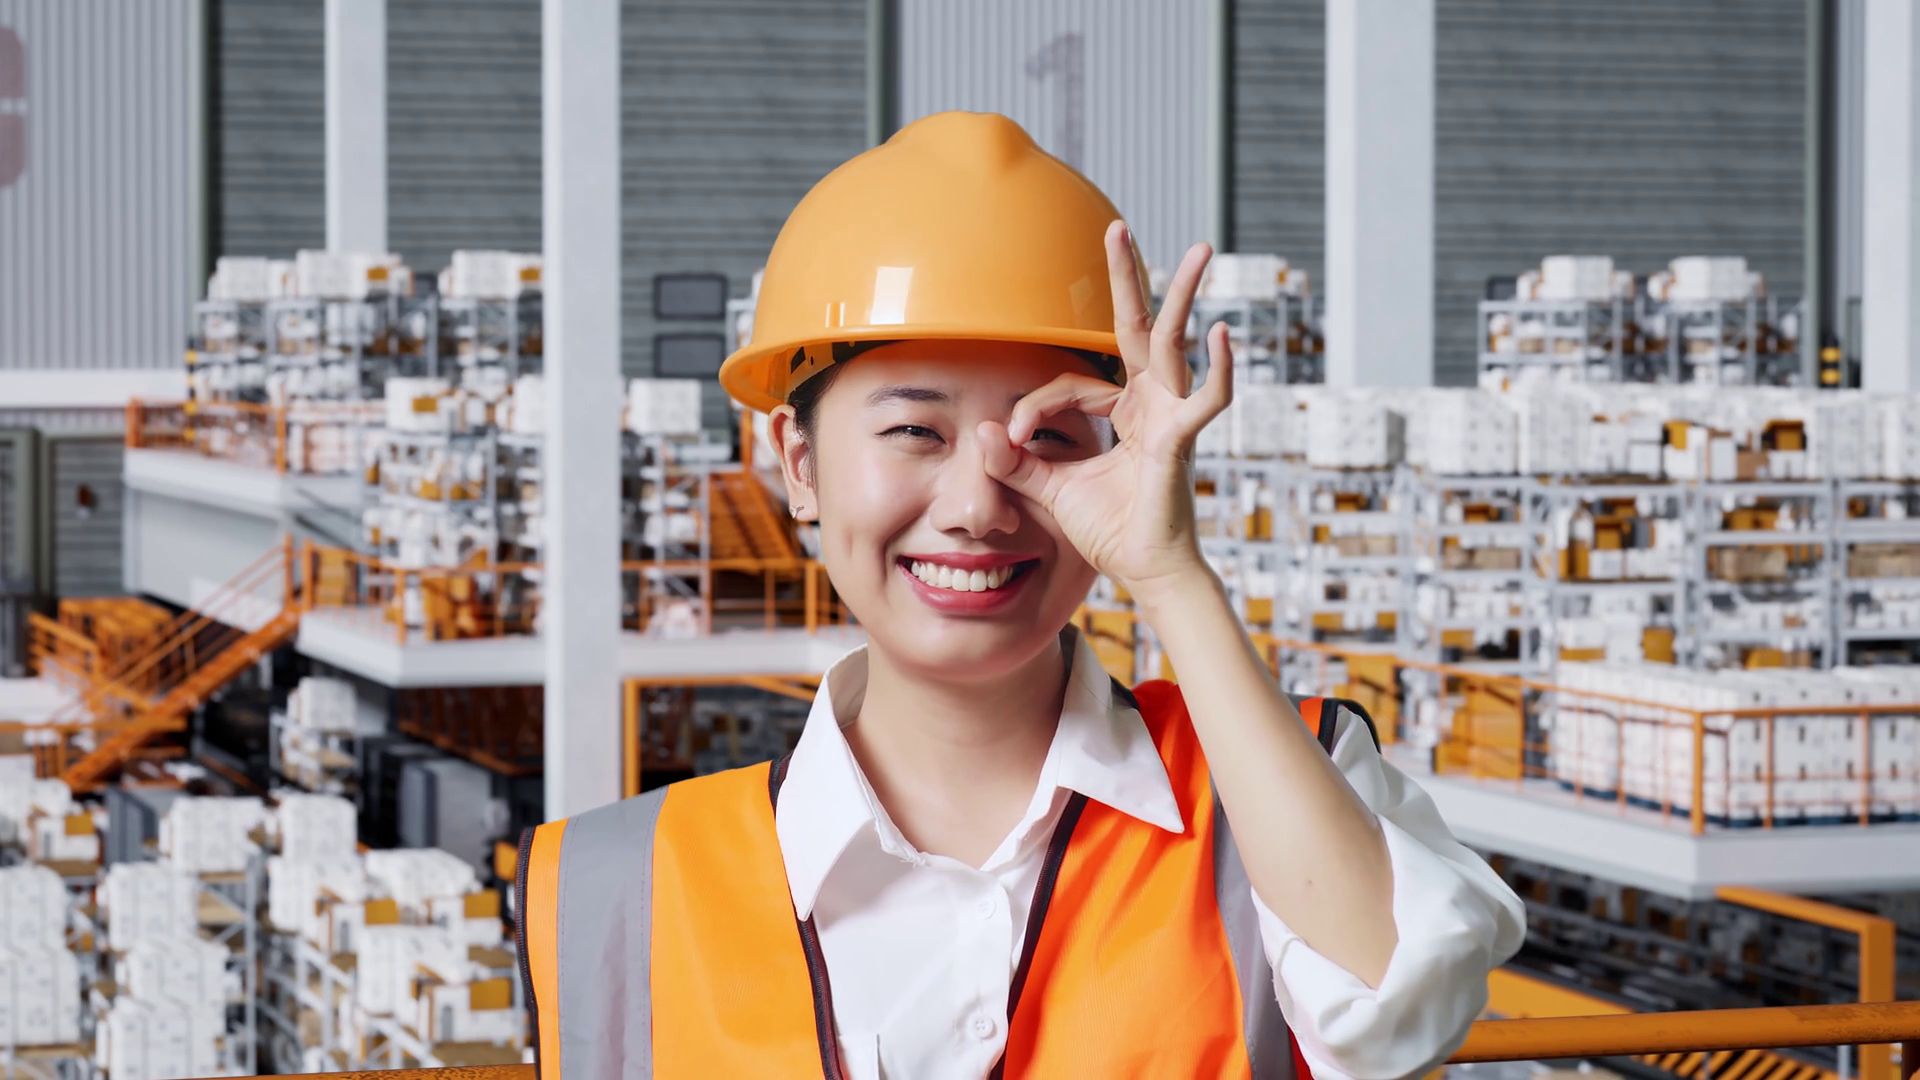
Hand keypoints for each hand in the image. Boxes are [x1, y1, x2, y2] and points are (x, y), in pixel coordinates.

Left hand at [980, 221, 1231, 600]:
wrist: (1144, 572)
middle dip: (1128, 278)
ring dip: (1182, 296)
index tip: (1015, 438)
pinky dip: (1217, 370)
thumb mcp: (1051, 489)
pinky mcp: (1180, 441)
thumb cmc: (1111, 530)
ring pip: (1174, 344)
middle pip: (1137, 328)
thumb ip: (1018, 461)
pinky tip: (1221, 335)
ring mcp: (1171, 417)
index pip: (1074, 383)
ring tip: (1199, 251)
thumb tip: (985, 431)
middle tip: (1118, 228)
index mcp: (1126, 410)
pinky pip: (1204, 400)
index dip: (1037, 405)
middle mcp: (1152, 403)